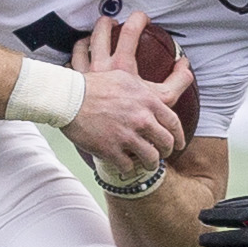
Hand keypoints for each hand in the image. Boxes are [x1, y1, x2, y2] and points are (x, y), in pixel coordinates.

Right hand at [65, 13, 191, 176]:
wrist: (68, 98)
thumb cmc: (93, 86)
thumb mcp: (124, 79)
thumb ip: (144, 90)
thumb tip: (154, 94)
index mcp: (147, 100)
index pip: (173, 122)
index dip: (178, 136)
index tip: (178, 143)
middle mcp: (140, 119)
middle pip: (165, 142)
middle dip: (167, 151)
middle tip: (163, 155)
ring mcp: (126, 135)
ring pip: (150, 158)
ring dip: (150, 163)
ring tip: (146, 164)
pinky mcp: (111, 150)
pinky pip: (128, 166)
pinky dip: (127, 167)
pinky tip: (124, 163)